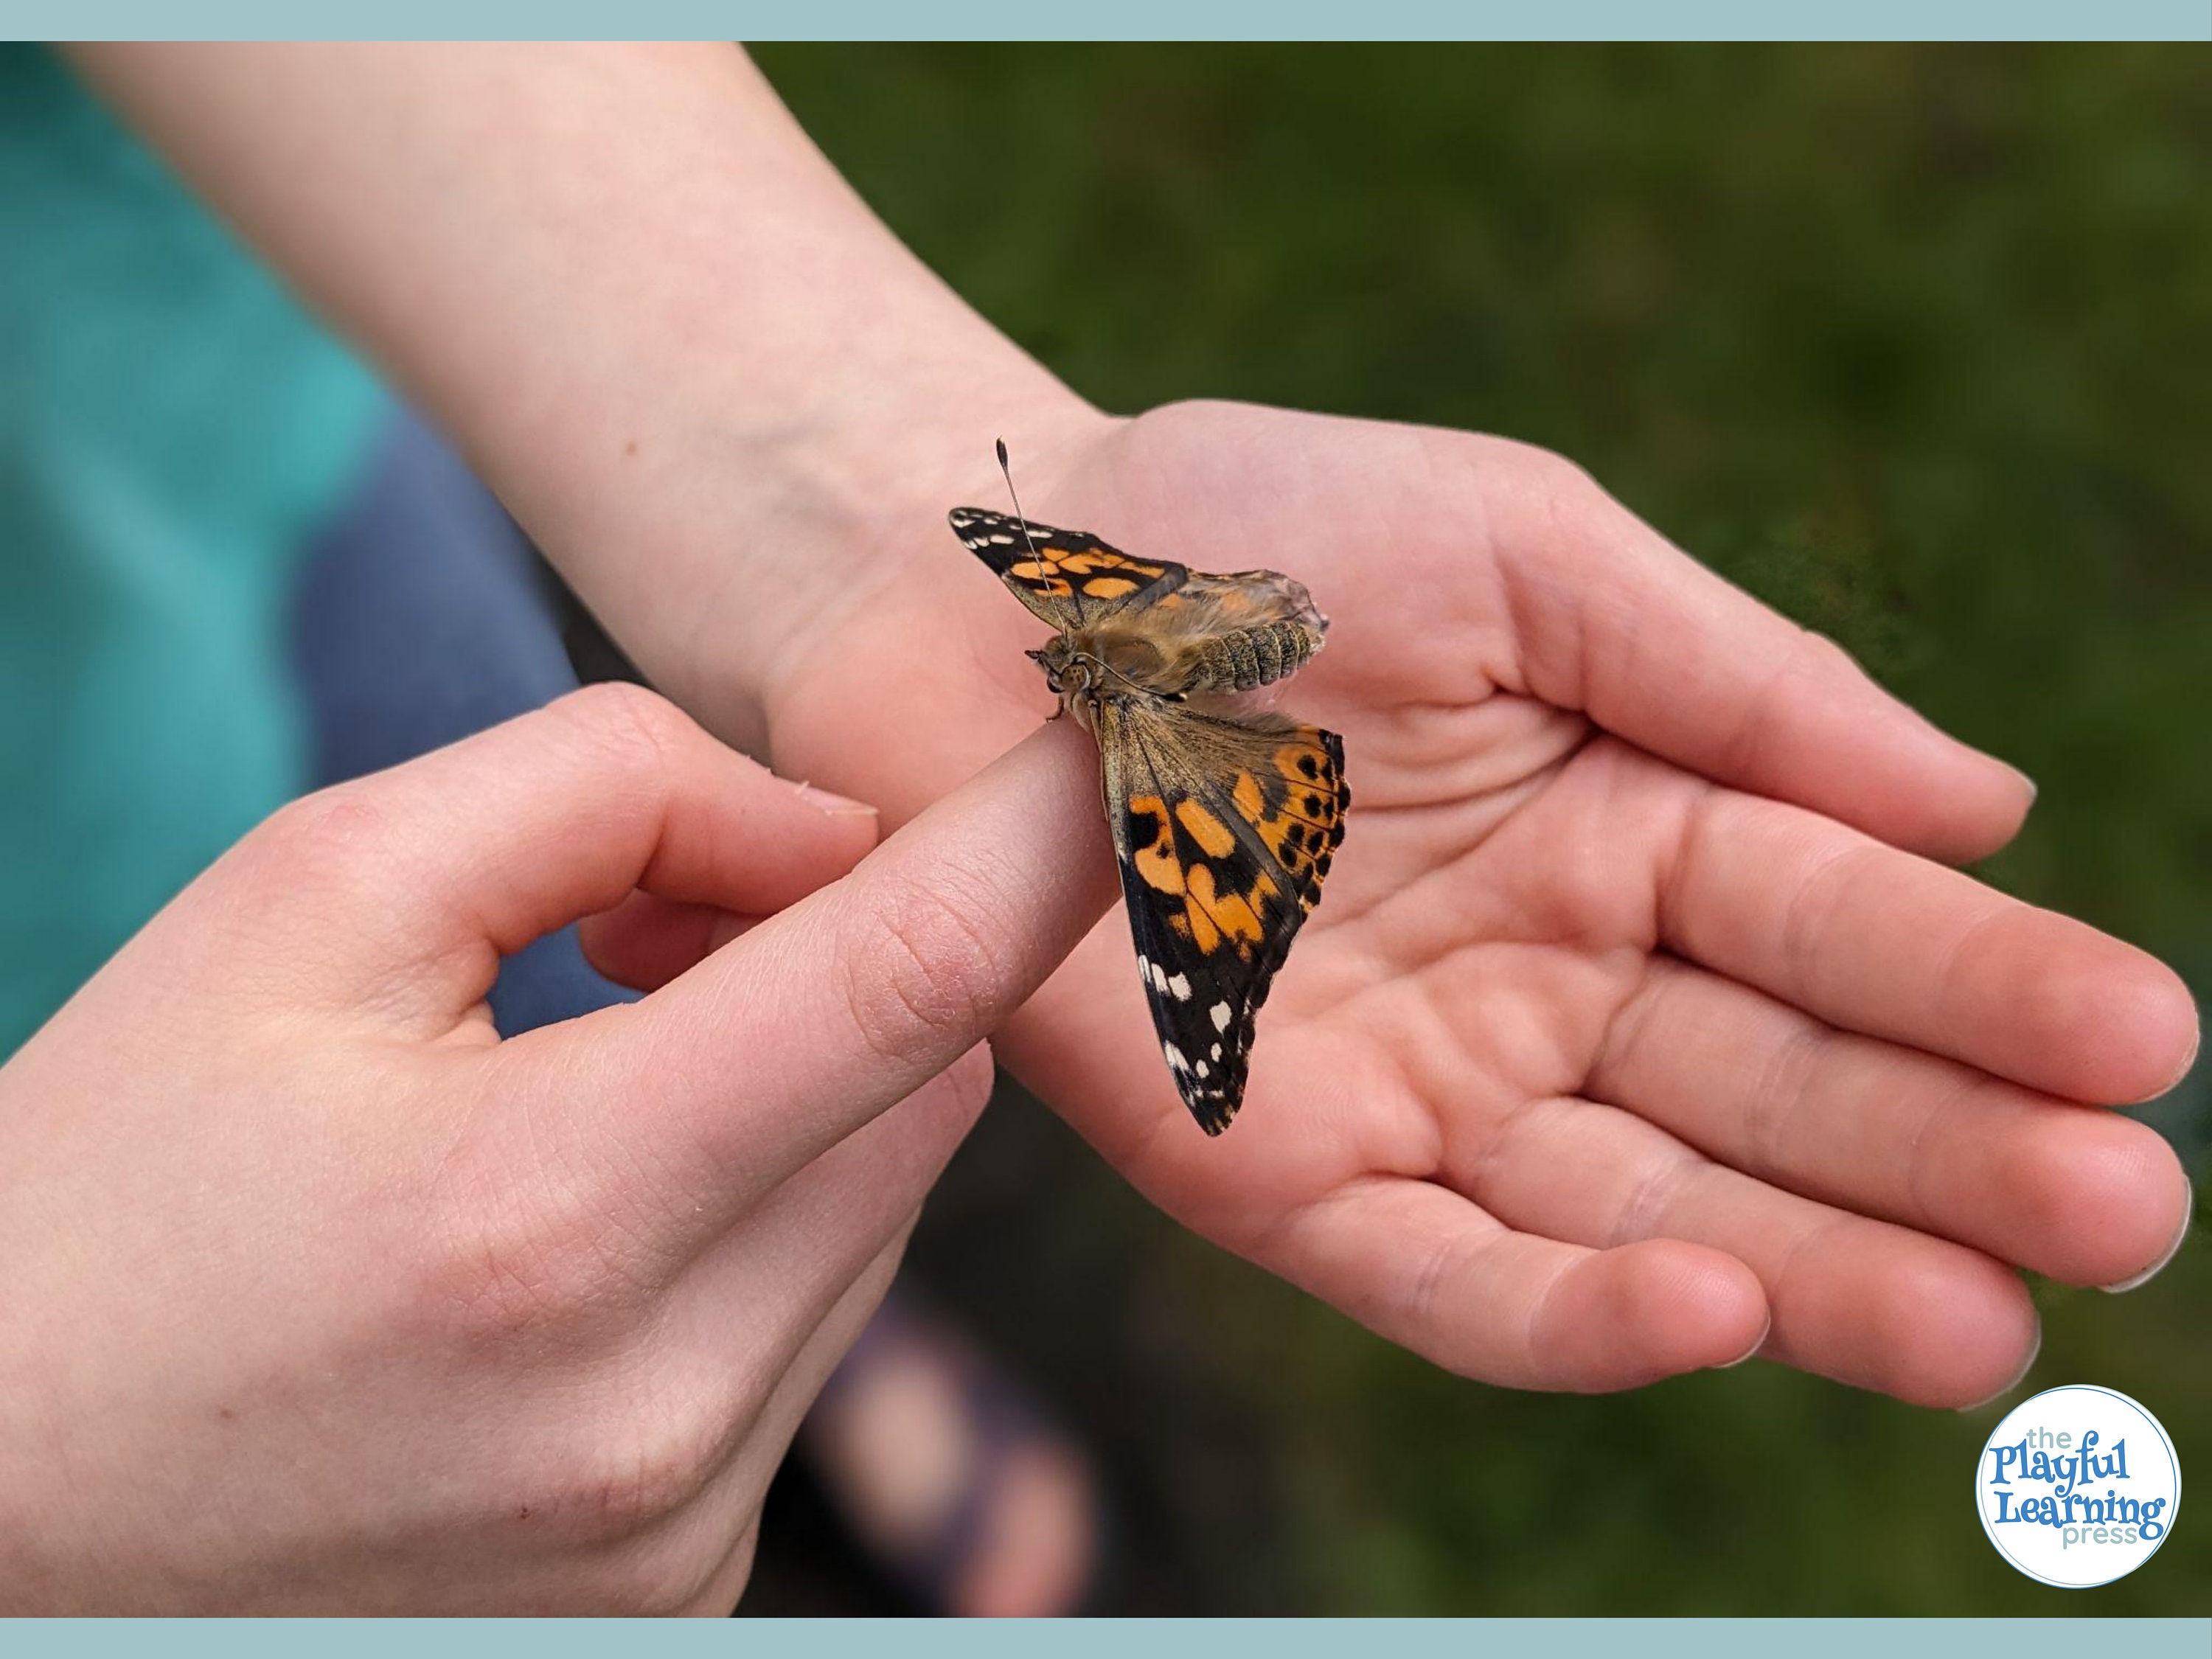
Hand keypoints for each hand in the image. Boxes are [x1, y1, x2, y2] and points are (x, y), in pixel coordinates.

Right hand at [0, 686, 1109, 1611]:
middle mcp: (651, 1413)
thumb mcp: (313, 901)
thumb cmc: (115, 1179)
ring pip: (885, 1211)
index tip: (1115, 754)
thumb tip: (829, 831)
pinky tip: (581, 1242)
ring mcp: (681, 1534)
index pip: (907, 989)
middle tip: (660, 933)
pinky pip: (815, 1335)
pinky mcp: (690, 1588)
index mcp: (551, 1217)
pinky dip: (756, 1238)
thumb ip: (608, 793)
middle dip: (849, 969)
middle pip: (921, 1092)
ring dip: (799, 1105)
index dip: (1042, 845)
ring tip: (578, 1097)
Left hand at [758, 399, 2198, 1406]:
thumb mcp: (1518, 548)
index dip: (1986, 982)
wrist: (981, 594)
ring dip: (1810, 1275)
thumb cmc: (1241, 534)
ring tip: (1985, 1332)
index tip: (2143, 1040)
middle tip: (2125, 1217)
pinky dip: (1570, 1310)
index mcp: (1620, 819)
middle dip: (1946, 1158)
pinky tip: (1717, 1314)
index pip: (1836, 920)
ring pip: (1640, 1217)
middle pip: (1769, 1094)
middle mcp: (1543, 977)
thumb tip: (1988, 800)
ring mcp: (1416, 1086)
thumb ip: (1738, 679)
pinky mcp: (1273, 1168)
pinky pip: (1438, 1272)